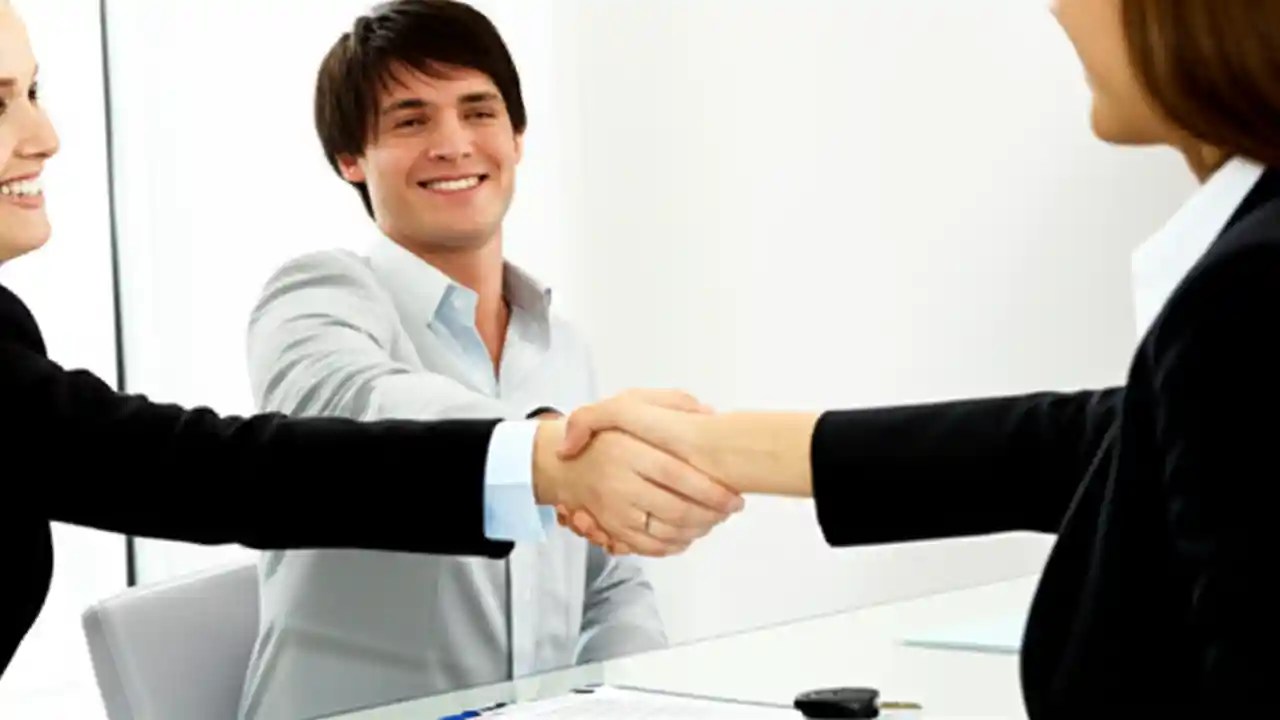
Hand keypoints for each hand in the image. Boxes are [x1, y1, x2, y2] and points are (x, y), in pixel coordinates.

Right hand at [535, 390, 713, 535]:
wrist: (565, 465)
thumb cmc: (606, 435)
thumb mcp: (632, 404)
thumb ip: (671, 403)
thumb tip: (708, 414)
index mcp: (627, 451)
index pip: (677, 475)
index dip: (710, 490)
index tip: (733, 495)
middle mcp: (619, 483)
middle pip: (675, 509)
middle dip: (711, 515)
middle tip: (730, 510)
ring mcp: (614, 510)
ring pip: (665, 532)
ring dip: (698, 530)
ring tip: (715, 519)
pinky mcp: (612, 529)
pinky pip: (649, 546)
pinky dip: (675, 545)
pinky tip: (690, 534)